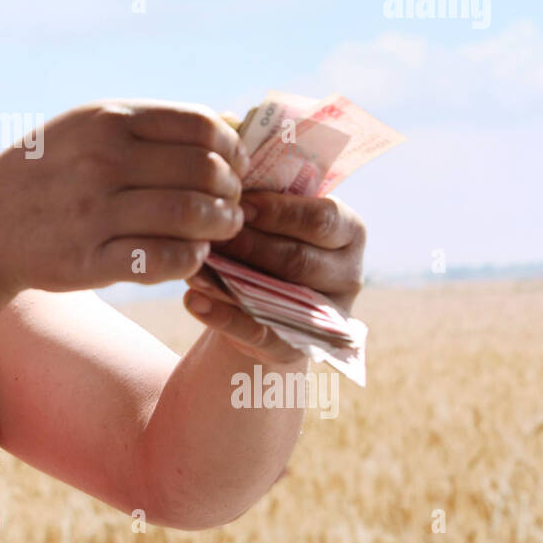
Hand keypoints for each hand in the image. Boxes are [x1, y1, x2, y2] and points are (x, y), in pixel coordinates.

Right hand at [0, 99, 249, 294]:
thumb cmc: (48, 172)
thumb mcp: (85, 128)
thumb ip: (150, 125)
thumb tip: (230, 122)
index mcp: (106, 120)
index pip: (200, 126)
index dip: (232, 148)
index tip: (234, 165)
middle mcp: (100, 161)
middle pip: (204, 171)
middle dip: (232, 190)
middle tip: (233, 203)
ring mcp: (93, 212)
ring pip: (191, 216)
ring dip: (221, 225)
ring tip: (221, 229)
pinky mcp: (88, 260)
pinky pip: (164, 259)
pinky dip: (191, 258)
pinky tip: (191, 255)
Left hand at [181, 191, 365, 363]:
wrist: (269, 301)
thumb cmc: (272, 240)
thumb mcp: (277, 220)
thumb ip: (261, 207)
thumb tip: (224, 195)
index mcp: (349, 233)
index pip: (322, 219)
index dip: (279, 211)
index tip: (239, 204)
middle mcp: (347, 275)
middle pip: (299, 259)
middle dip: (250, 245)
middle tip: (211, 234)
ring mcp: (325, 316)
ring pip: (280, 296)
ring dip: (232, 278)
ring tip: (195, 266)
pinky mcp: (293, 348)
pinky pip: (257, 333)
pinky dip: (222, 317)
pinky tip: (194, 300)